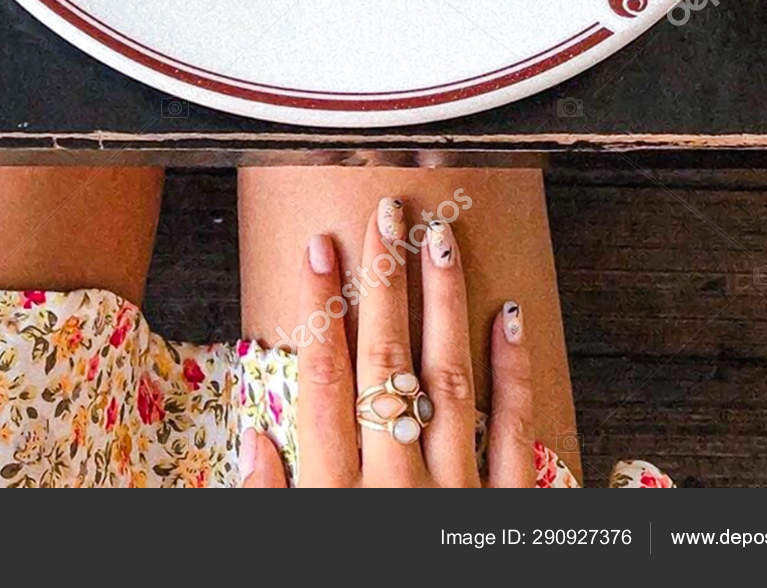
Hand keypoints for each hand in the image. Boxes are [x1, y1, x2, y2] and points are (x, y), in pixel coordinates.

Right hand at [239, 201, 533, 487]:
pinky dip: (512, 372)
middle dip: (384, 280)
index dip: (319, 305)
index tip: (320, 249)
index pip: (322, 378)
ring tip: (439, 240)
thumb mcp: (288, 548)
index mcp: (335, 493)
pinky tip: (508, 317)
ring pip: (448, 378)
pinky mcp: (505, 509)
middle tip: (387, 217)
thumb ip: (268, 499)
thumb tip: (254, 439)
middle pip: (386, 360)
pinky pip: (512, 431)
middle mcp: (395, 483)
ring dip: (442, 301)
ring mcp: (456, 492)